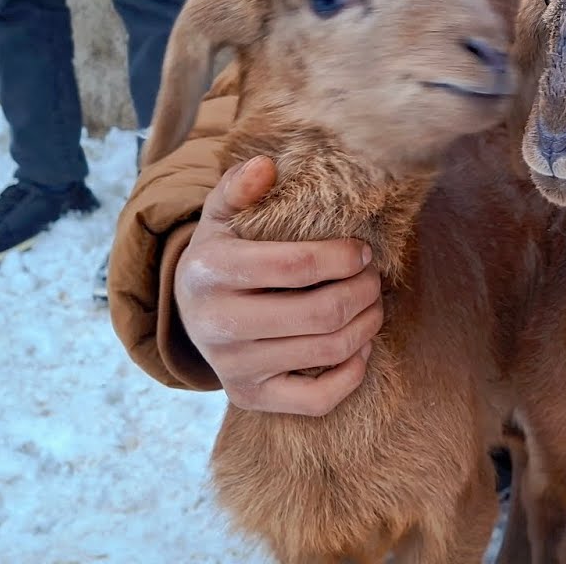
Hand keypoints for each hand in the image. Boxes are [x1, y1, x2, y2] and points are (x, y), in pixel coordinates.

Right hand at [174, 156, 382, 415]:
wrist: (191, 314)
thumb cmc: (222, 255)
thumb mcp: (221, 216)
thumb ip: (240, 187)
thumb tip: (266, 166)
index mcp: (210, 271)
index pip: (295, 265)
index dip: (342, 257)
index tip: (362, 250)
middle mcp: (215, 325)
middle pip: (321, 313)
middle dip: (364, 291)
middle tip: (374, 277)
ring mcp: (233, 367)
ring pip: (328, 351)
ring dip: (368, 324)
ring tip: (373, 303)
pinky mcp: (250, 398)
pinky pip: (318, 399)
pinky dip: (352, 372)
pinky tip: (360, 345)